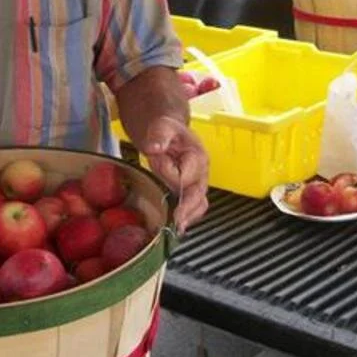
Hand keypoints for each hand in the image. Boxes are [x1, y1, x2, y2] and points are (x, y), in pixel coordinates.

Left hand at [138, 116, 208, 234]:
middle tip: (176, 222)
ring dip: (188, 218)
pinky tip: (176, 228)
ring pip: (199, 206)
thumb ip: (159, 135)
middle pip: (198, 196)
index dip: (171, 176)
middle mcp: (201, 173)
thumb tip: (155, 147)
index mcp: (197, 156)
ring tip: (177, 229)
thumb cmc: (167, 132)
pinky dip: (185, 219)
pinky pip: (192, 210)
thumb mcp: (162, 126)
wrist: (168, 136)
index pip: (186, 175)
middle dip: (187, 209)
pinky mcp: (190, 194)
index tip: (157, 168)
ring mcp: (196, 185)